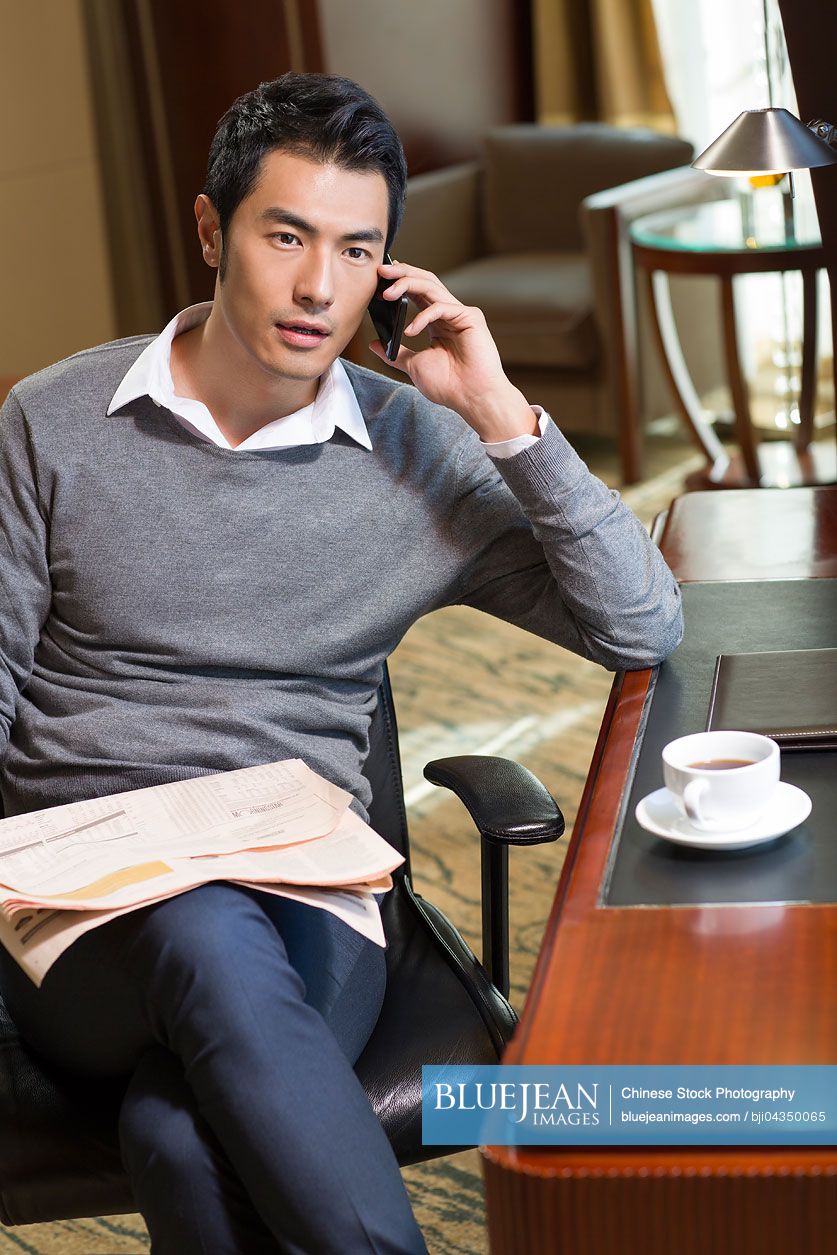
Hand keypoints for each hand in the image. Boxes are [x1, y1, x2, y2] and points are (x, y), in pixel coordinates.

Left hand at [368, 260, 537, 441]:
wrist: (472, 399)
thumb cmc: (449, 386)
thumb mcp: (414, 366)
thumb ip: (396, 353)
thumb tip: (375, 344)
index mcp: (437, 322)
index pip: (417, 292)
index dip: (399, 281)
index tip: (379, 279)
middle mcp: (449, 313)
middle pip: (424, 281)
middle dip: (401, 273)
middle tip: (381, 270)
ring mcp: (460, 313)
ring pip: (431, 287)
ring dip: (407, 284)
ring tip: (386, 292)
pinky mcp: (471, 317)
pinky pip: (441, 307)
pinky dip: (422, 317)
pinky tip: (409, 331)